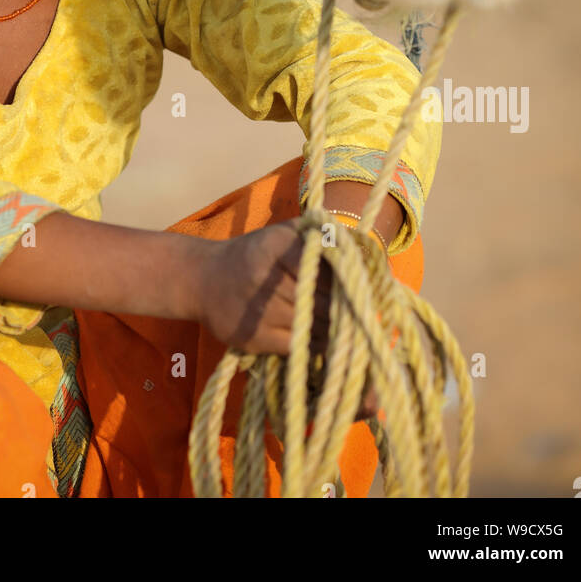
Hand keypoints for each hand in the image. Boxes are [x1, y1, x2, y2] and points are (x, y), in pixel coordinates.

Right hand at [196, 221, 380, 419]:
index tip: (376, 293)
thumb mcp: (285, 234)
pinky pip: (300, 347)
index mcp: (279, 244)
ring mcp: (259, 310)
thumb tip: (367, 256)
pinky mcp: (255, 338)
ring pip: (315, 327)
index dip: (354, 283)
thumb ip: (322, 237)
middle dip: (350, 311)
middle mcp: (267, 276)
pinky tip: (328, 343)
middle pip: (325, 301)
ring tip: (357, 334)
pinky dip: (319, 347)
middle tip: (374, 319)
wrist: (203, 279)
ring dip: (337, 332)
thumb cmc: (257, 255)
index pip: (329, 267)